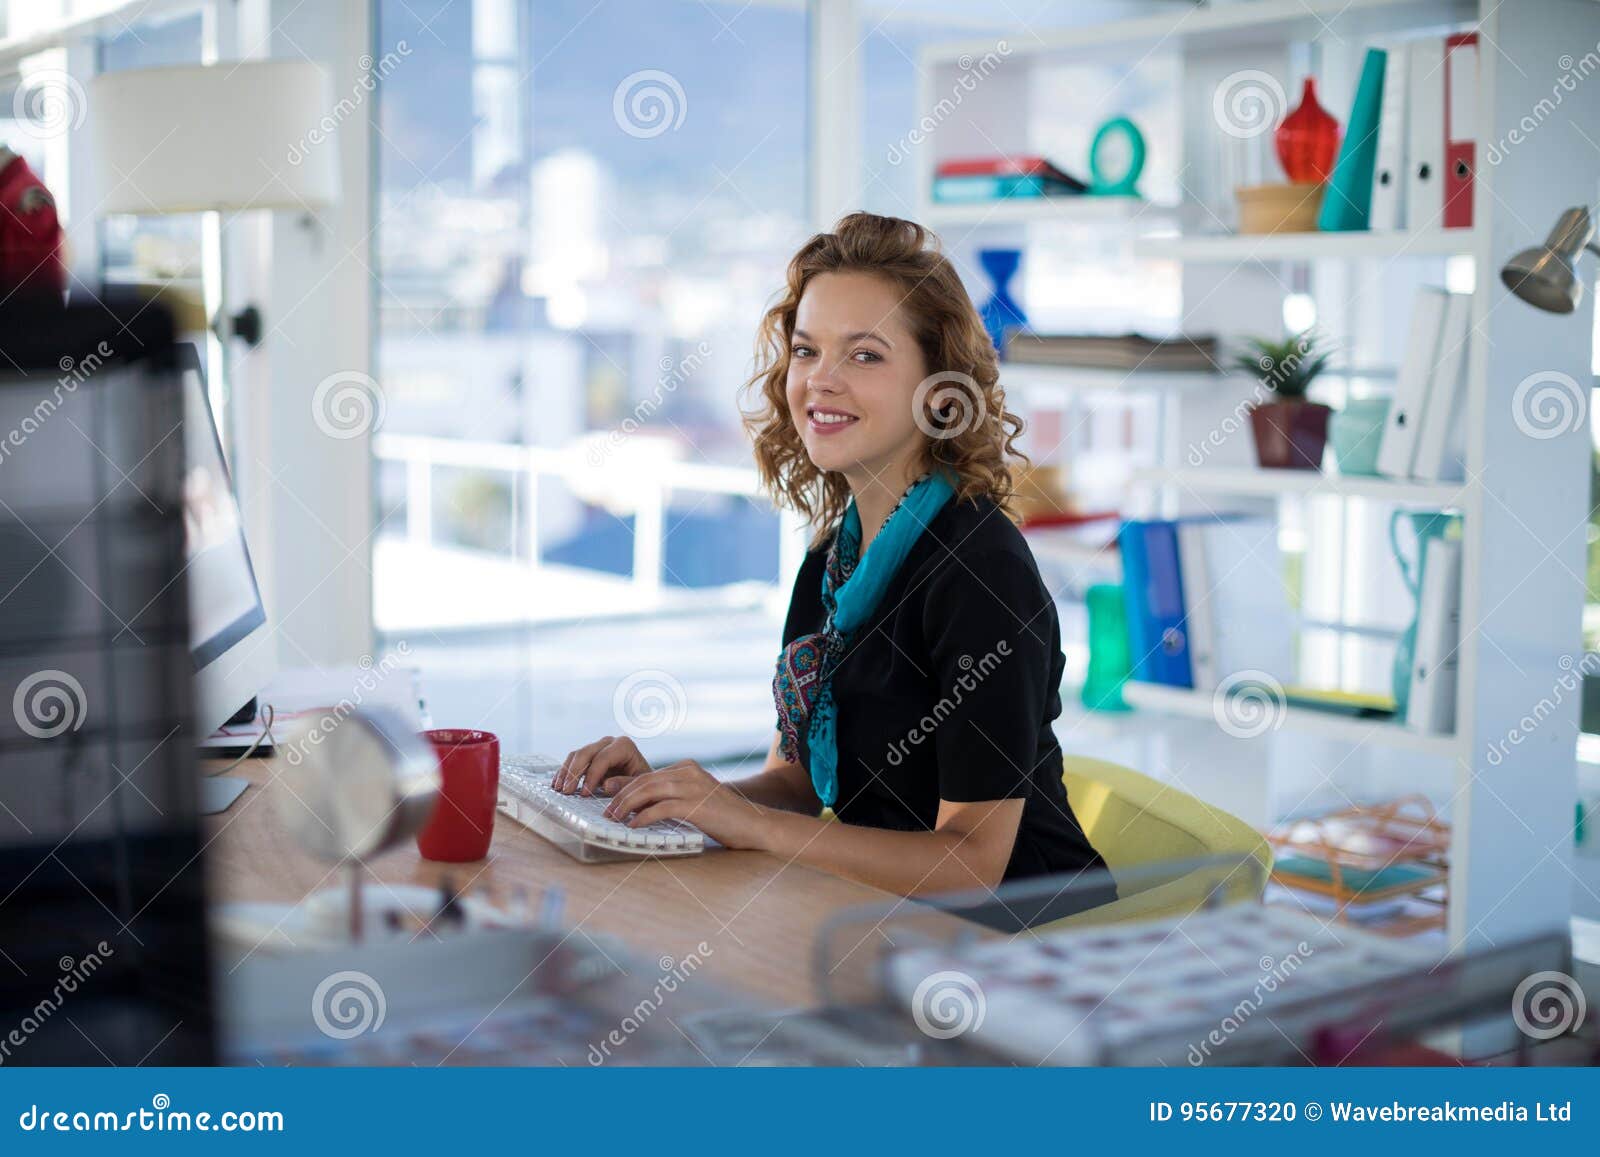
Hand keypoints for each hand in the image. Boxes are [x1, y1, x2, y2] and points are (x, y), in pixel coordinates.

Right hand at [553, 735, 650, 795]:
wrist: (641, 780)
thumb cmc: (641, 781)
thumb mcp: (638, 785)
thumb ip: (624, 784)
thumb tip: (606, 785)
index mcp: (624, 745)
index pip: (603, 758)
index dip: (592, 776)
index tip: (585, 793)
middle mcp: (609, 742)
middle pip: (586, 753)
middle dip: (574, 773)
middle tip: (567, 791)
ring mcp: (598, 747)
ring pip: (576, 755)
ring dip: (566, 772)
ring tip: (560, 789)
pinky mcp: (590, 755)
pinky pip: (573, 759)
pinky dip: (565, 772)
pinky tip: (559, 784)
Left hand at [604, 760, 770, 849]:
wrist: (755, 826)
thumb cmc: (725, 818)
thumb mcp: (694, 802)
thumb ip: (670, 798)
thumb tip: (639, 805)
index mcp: (688, 768)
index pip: (648, 775)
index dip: (626, 787)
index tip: (610, 801)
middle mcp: (689, 772)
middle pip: (645, 780)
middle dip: (621, 796)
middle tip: (606, 811)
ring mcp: (693, 787)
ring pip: (649, 791)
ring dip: (627, 806)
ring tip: (614, 819)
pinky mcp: (697, 805)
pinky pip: (661, 809)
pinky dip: (643, 817)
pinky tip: (633, 826)